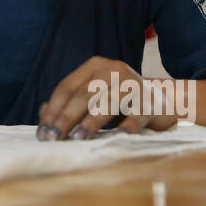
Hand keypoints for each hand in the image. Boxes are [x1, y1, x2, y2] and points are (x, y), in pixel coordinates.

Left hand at [37, 56, 178, 140]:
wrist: (163, 101)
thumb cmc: (120, 102)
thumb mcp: (94, 97)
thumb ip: (70, 103)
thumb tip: (42, 114)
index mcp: (95, 67)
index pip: (67, 87)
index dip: (53, 109)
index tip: (43, 130)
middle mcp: (114, 70)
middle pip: (84, 95)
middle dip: (66, 118)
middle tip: (53, 137)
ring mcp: (133, 84)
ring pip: (107, 103)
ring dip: (91, 122)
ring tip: (78, 138)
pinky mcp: (150, 102)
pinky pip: (136, 115)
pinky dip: (127, 126)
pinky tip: (117, 137)